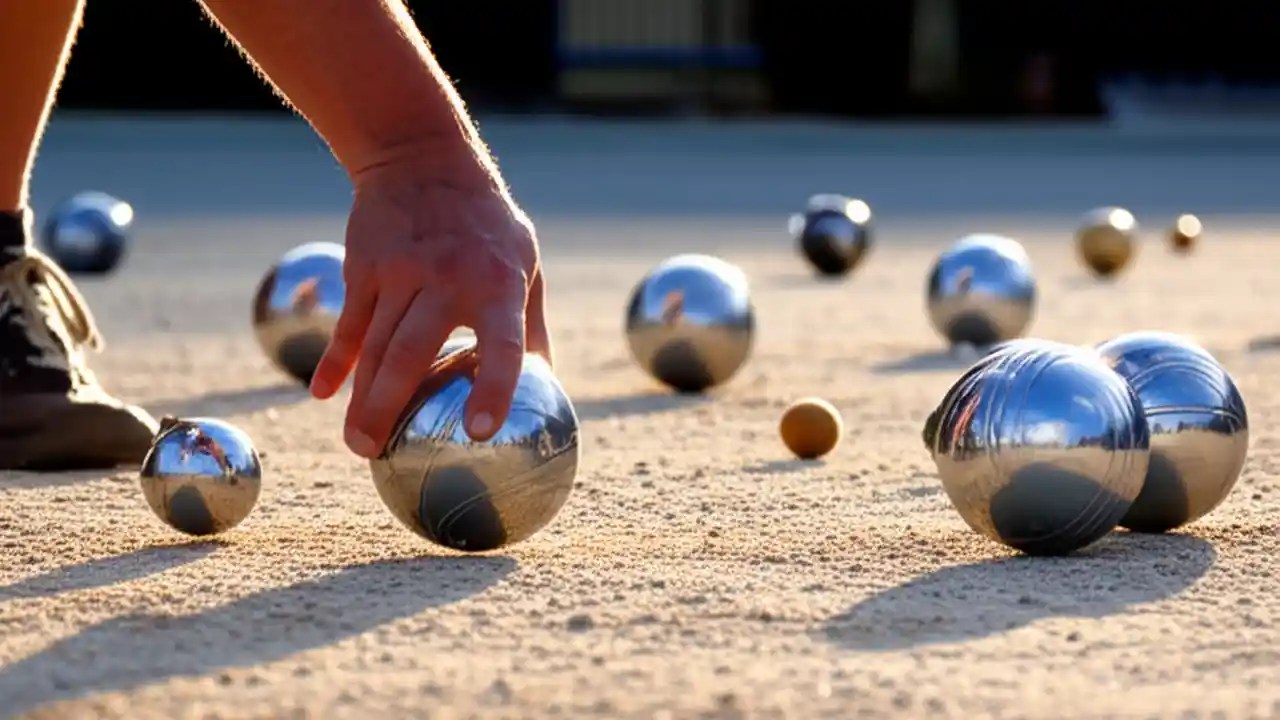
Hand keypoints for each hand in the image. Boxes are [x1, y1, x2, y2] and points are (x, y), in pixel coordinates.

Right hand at [308, 140, 551, 458]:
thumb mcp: (525, 263)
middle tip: (378, 455)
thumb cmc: (487, 225)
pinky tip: (324, 394)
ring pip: (372, 345)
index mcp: (498, 282)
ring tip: (358, 444)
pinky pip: (349, 323)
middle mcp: (447, 278)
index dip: (493, 387)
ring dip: (361, 398)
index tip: (480, 431)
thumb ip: (531, 326)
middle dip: (388, 408)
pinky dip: (336, 361)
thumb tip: (546, 388)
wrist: (423, 159)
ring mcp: (400, 271)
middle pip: (408, 353)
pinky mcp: (365, 266)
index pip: (501, 343)